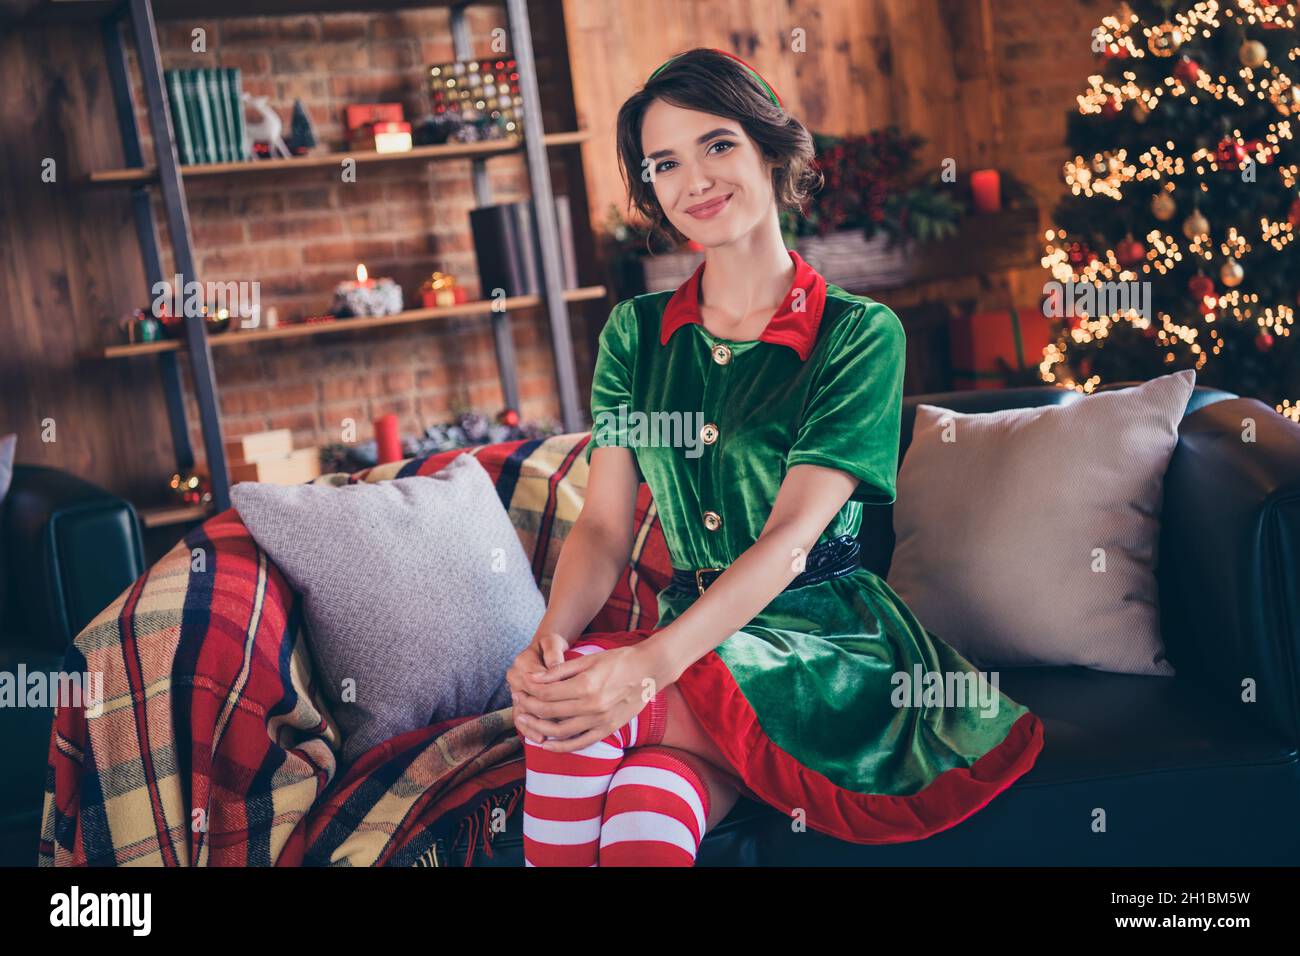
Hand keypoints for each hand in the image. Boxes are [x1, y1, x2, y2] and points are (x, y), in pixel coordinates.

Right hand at [505, 627, 570, 742]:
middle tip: (559, 722)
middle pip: (526, 700)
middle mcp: (514, 677)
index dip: (548, 691)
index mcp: (522, 662)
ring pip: (521, 713)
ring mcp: (516, 692)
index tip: (566, 700)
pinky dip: (529, 730)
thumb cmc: (551, 647)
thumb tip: (555, 666)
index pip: (533, 680)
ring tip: (545, 736)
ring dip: (533, 726)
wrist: (543, 651)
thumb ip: (554, 654)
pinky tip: (541, 738)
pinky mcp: (520, 703)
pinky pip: (521, 720)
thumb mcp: (553, 643)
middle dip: (541, 712)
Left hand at [512, 643, 670, 752]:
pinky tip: (545, 744)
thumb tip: (532, 678)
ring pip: (560, 732)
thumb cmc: (618, 660)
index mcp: (586, 685)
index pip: (546, 694)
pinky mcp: (607, 730)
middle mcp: (592, 706)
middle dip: (528, 708)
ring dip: (538, 729)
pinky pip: (579, 743)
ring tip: (524, 722)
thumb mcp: (587, 659)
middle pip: (549, 713)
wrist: (649, 670)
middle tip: (517, 702)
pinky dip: (560, 747)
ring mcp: (600, 721)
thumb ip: (559, 671)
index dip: (528, 691)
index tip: (519, 688)